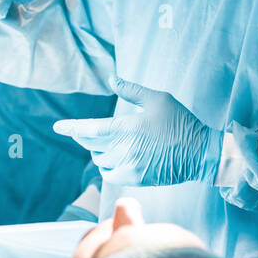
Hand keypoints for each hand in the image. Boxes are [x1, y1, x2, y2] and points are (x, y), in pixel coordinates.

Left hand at [53, 80, 222, 186]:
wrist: (199, 153)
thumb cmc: (179, 122)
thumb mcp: (157, 99)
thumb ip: (131, 90)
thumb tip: (112, 79)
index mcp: (127, 128)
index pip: (90, 129)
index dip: (72, 128)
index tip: (57, 127)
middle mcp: (124, 149)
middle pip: (92, 145)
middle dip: (86, 136)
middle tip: (87, 130)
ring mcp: (129, 167)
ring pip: (100, 160)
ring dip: (98, 150)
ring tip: (106, 141)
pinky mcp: (135, 179)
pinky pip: (110, 174)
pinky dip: (107, 165)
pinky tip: (114, 157)